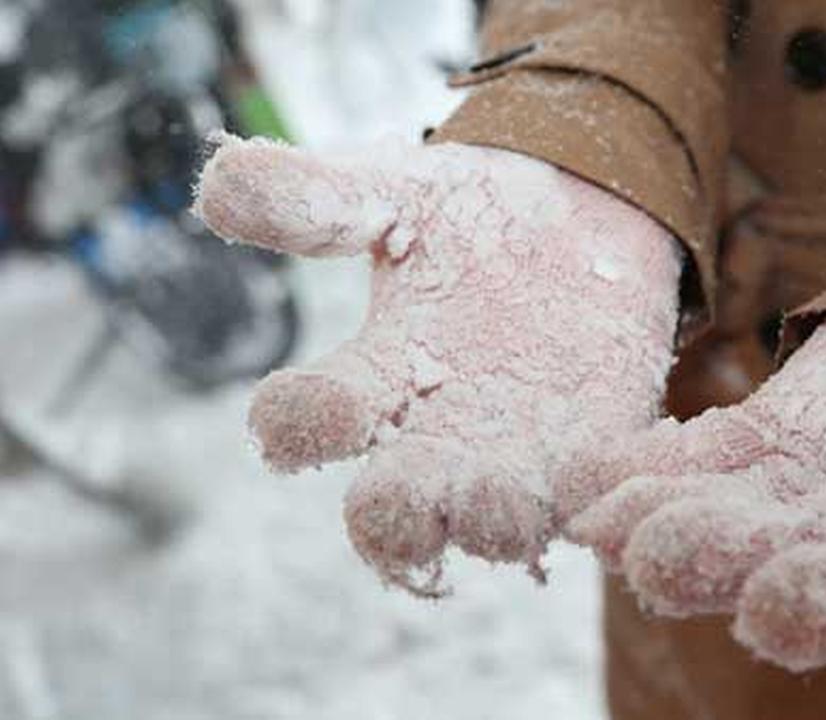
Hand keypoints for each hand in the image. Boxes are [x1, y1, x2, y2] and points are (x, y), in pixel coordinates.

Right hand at [195, 136, 680, 593]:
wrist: (581, 221)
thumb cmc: (468, 215)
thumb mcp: (395, 190)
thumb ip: (315, 195)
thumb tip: (218, 183)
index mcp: (370, 379)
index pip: (306, 424)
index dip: (293, 424)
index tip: (294, 412)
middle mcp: (434, 439)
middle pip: (391, 514)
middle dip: (392, 516)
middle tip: (408, 495)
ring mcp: (515, 458)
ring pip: (494, 527)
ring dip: (494, 522)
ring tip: (504, 495)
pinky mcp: (593, 457)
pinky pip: (591, 503)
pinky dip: (594, 504)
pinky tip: (602, 478)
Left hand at [558, 315, 825, 669]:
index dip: (824, 605)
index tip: (770, 612)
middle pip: (770, 559)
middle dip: (711, 561)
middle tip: (651, 558)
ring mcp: (785, 497)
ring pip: (714, 515)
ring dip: (654, 520)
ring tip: (597, 521)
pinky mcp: (748, 446)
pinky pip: (688, 460)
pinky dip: (637, 466)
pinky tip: (579, 472)